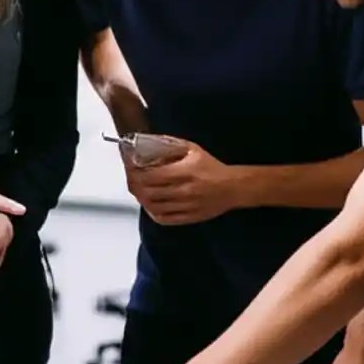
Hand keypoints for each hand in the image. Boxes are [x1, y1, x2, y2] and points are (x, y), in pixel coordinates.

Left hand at [127, 140, 241, 224]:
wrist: (232, 187)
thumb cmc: (211, 166)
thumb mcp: (193, 149)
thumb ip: (171, 146)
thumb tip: (148, 145)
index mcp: (184, 172)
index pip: (150, 176)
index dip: (135, 173)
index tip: (130, 168)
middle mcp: (184, 191)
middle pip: (148, 192)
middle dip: (135, 185)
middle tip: (131, 179)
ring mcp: (186, 206)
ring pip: (153, 207)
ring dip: (141, 199)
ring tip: (139, 191)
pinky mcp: (188, 218)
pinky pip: (164, 219)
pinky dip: (152, 212)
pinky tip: (150, 205)